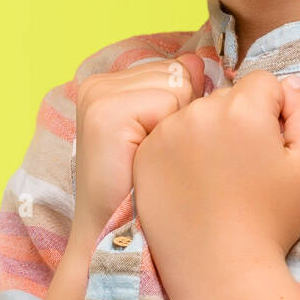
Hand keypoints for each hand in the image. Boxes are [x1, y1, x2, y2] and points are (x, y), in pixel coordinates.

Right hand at [70, 52, 204, 244]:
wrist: (120, 239)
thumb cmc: (150, 192)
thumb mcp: (166, 134)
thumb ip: (181, 92)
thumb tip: (200, 59)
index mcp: (110, 84)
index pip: (176, 68)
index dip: (186, 108)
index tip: (164, 146)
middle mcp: (99, 84)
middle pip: (179, 73)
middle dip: (184, 115)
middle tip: (159, 158)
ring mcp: (98, 95)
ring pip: (178, 85)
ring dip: (179, 127)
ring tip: (155, 161)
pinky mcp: (105, 112)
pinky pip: (170, 101)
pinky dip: (170, 134)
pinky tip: (149, 161)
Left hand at [132, 70, 299, 299]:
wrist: (220, 270)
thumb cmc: (273, 218)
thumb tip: (290, 88)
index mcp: (242, 108)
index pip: (266, 85)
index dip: (277, 115)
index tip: (273, 152)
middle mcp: (199, 110)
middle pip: (230, 97)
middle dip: (243, 121)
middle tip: (247, 168)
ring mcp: (166, 132)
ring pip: (200, 114)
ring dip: (212, 133)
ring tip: (220, 178)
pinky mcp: (144, 154)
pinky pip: (171, 134)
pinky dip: (183, 149)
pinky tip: (194, 183)